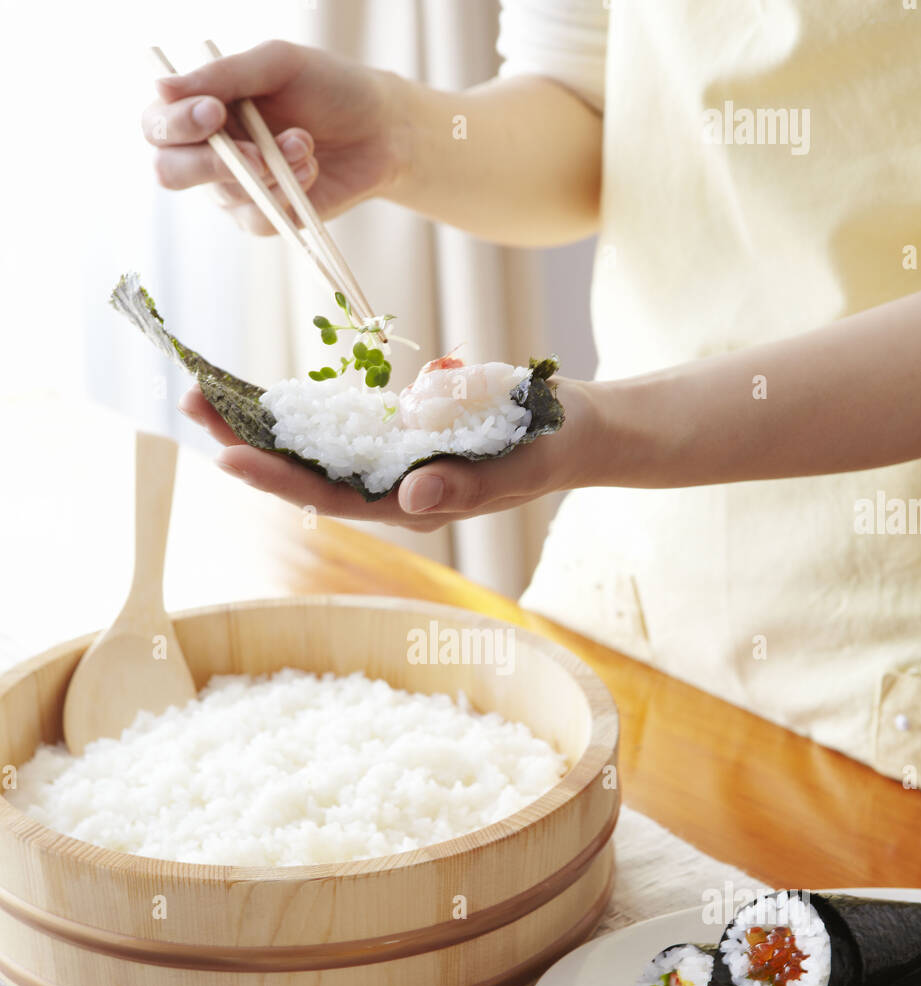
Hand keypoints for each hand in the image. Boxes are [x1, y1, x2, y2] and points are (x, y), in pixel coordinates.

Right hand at [141, 40, 406, 232]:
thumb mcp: (277, 66)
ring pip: (224, 195)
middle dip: (208, 164)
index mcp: (201, 109)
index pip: (157, 125)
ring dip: (269, 169)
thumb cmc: (327, 87)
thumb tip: (160, 87)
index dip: (176, 124)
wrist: (381, 129)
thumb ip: (224, 76)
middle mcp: (209, 152)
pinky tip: (310, 168)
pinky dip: (286, 192)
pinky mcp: (266, 218)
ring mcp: (236, 189)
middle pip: (170, 172)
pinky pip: (257, 217)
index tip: (214, 111)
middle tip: (255, 152)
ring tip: (305, 143)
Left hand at [179, 379, 599, 530]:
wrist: (575, 430)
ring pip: (312, 448)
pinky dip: (298, 408)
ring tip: (208, 392)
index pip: (329, 495)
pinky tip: (262, 391)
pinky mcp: (396, 436)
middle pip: (305, 471)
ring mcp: (390, 464)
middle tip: (190, 401)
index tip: (226, 453)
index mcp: (411, 505)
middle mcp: (390, 490)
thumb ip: (465, 488)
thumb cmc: (550, 448)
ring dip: (261, 422)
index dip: (275, 476)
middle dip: (247, 440)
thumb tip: (410, 499)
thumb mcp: (515, 466)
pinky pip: (336, 425)